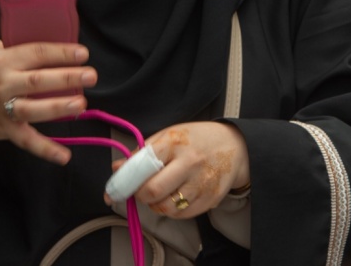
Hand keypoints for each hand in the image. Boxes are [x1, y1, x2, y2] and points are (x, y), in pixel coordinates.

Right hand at [0, 41, 96, 163]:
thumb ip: (16, 48)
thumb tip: (52, 41)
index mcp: (1, 60)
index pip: (35, 52)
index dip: (60, 52)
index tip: (82, 53)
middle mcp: (2, 83)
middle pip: (37, 80)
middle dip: (66, 77)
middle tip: (91, 75)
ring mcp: (2, 108)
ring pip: (32, 109)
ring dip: (57, 107)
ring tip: (80, 104)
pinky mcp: (3, 129)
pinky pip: (26, 141)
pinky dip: (45, 149)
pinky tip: (65, 155)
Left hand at [122, 122, 249, 217]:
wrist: (235, 147)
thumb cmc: (195, 140)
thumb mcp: (168, 135)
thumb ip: (142, 152)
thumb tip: (117, 168)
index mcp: (175, 142)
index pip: (143, 165)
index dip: (125, 179)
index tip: (115, 187)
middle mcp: (189, 163)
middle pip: (153, 191)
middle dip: (139, 195)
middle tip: (139, 191)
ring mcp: (201, 183)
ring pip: (166, 207)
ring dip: (155, 205)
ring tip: (158, 194)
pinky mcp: (210, 199)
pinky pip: (181, 215)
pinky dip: (171, 210)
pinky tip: (173, 198)